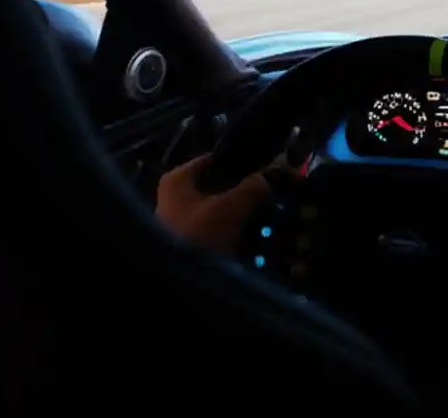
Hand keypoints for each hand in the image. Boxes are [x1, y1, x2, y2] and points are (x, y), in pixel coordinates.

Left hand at [156, 154, 270, 253]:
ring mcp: (180, 223)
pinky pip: (218, 233)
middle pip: (219, 187)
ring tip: (269, 221)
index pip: (216, 160)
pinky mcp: (188, 246)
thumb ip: (253, 187)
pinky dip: (235, 235)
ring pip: (221, 211)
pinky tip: (254, 241)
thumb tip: (267, 178)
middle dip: (246, 193)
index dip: (243, 164)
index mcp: (178, 180)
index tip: (269, 172)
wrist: (179, 287)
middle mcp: (174, 197)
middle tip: (273, 199)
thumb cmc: (199, 238)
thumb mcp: (231, 208)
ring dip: (243, 216)